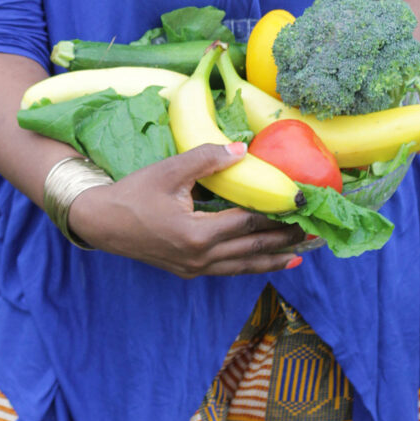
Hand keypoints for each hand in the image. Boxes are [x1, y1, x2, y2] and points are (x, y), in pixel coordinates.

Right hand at [67, 143, 303, 277]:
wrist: (102, 223)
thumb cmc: (134, 193)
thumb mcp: (170, 170)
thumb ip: (207, 159)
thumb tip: (243, 149)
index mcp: (198, 234)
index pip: (249, 221)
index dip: (279, 212)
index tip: (303, 203)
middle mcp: (201, 258)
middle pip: (253, 248)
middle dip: (287, 239)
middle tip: (317, 231)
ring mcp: (195, 268)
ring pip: (244, 264)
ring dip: (275, 257)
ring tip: (303, 252)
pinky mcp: (189, 270)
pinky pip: (230, 268)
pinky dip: (252, 263)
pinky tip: (268, 260)